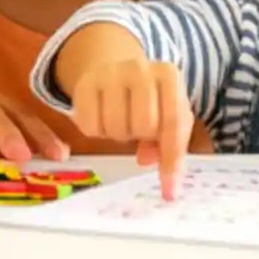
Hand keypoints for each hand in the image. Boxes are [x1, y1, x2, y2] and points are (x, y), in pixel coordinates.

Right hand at [72, 58, 192, 199]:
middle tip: (137, 130)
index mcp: (168, 75)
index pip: (174, 122)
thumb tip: (151, 162)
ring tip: (120, 121)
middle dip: (141, 137)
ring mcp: (109, 73)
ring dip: (118, 135)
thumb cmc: (148, 97)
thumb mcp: (167, 112)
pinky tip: (101, 118)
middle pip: (144, 125)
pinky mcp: (84, 84)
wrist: (112, 66)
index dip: (172, 160)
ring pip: (116, 128)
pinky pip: (90, 127)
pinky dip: (96, 132)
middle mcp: (139, 68)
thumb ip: (171, 140)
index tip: (170, 192)